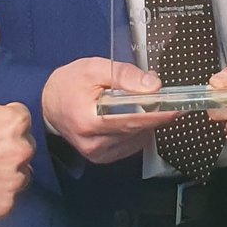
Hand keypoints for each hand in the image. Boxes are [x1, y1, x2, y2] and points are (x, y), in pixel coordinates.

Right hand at [40, 58, 177, 164]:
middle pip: (136, 129)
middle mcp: (93, 143)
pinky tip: (131, 116)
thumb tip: (154, 85)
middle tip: (170, 99)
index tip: (177, 107)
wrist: (49, 104)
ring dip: (146, 121)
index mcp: (88, 121)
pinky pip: (130, 144)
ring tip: (143, 102)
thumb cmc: (70, 83)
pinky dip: (137, 130)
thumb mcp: (94, 68)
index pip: (130, 120)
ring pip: (136, 137)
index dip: (156, 113)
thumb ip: (124, 75)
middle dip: (155, 114)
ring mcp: (97, 154)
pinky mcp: (102, 158)